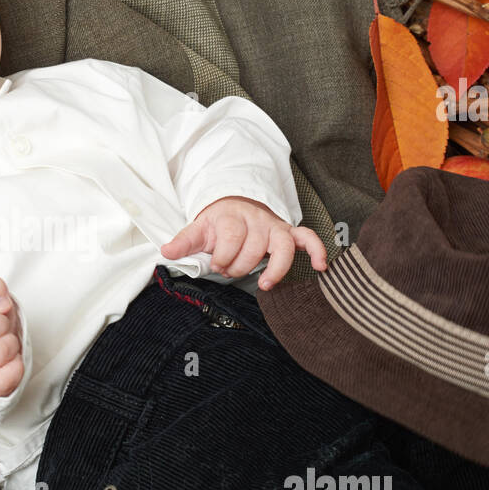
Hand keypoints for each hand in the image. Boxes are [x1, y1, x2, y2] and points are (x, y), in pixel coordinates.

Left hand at [160, 196, 327, 289]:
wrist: (234, 205)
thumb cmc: (217, 224)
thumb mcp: (197, 230)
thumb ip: (184, 242)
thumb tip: (166, 252)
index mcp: (232, 217)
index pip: (232, 236)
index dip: (223, 256)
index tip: (217, 265)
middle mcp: (256, 219)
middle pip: (255, 246)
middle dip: (240, 264)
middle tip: (229, 270)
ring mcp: (274, 226)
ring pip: (282, 244)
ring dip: (276, 266)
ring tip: (267, 284)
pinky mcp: (288, 233)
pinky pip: (307, 238)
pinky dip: (316, 250)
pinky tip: (321, 266)